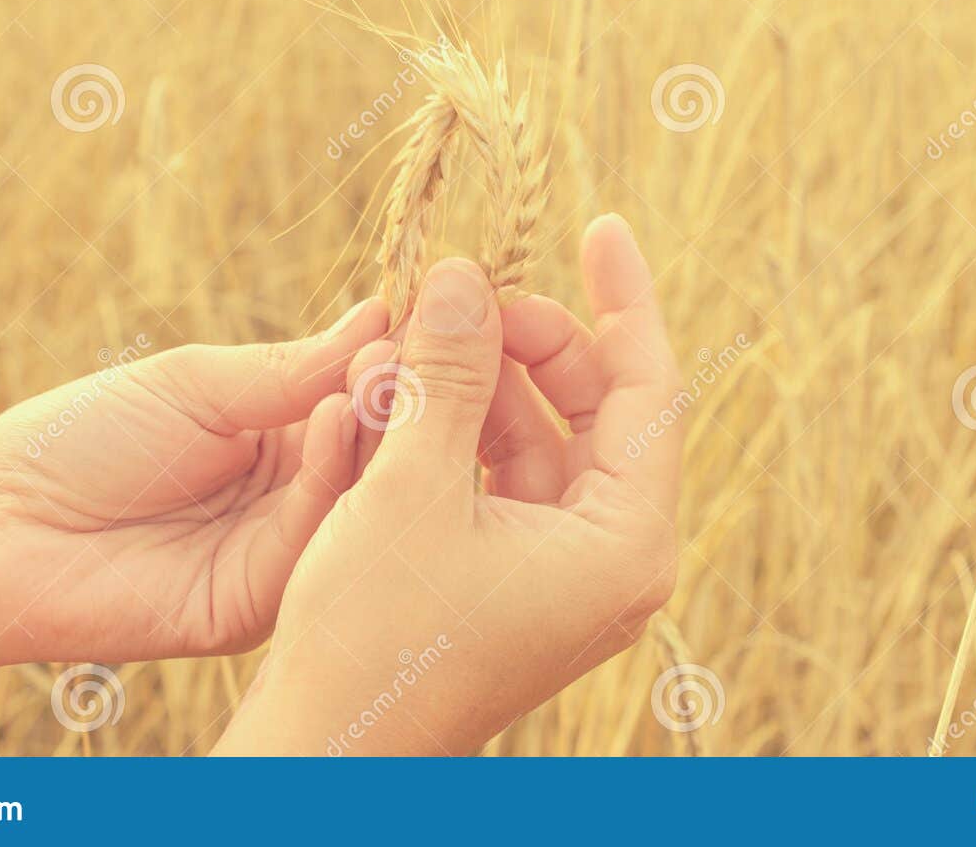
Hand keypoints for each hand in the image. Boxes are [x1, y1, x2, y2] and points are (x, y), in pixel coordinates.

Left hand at [0, 300, 387, 666]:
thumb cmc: (85, 435)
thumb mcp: (199, 383)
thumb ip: (294, 367)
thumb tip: (385, 316)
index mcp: (280, 438)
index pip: (360, 403)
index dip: (393, 365)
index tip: (429, 319)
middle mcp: (290, 499)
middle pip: (369, 455)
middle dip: (395, 401)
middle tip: (421, 350)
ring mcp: (276, 555)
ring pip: (353, 501)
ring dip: (372, 437)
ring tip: (380, 378)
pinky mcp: (254, 604)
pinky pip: (308, 543)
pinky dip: (328, 482)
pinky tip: (333, 423)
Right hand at [215, 215, 682, 754]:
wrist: (328, 750)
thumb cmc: (376, 635)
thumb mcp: (413, 485)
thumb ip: (450, 371)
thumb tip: (465, 273)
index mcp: (625, 543)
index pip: (648, 389)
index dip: (623, 298)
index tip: (602, 225)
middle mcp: (611, 556)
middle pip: (593, 406)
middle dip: (527, 340)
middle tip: (462, 293)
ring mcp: (564, 569)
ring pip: (540, 437)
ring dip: (478, 381)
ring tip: (409, 338)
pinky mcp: (516, 576)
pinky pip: (504, 475)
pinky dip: (460, 430)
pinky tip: (403, 395)